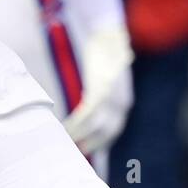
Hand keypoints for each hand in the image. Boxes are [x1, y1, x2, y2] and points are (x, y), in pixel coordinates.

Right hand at [63, 24, 133, 155]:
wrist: (108, 35)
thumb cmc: (106, 56)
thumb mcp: (110, 79)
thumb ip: (106, 95)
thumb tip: (96, 106)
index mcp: (124, 101)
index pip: (114, 129)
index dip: (101, 142)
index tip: (89, 150)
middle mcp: (120, 103)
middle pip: (106, 132)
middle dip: (91, 144)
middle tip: (75, 152)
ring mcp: (110, 97)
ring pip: (93, 125)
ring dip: (77, 134)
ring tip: (64, 140)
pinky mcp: (98, 89)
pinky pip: (85, 113)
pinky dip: (74, 122)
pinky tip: (64, 126)